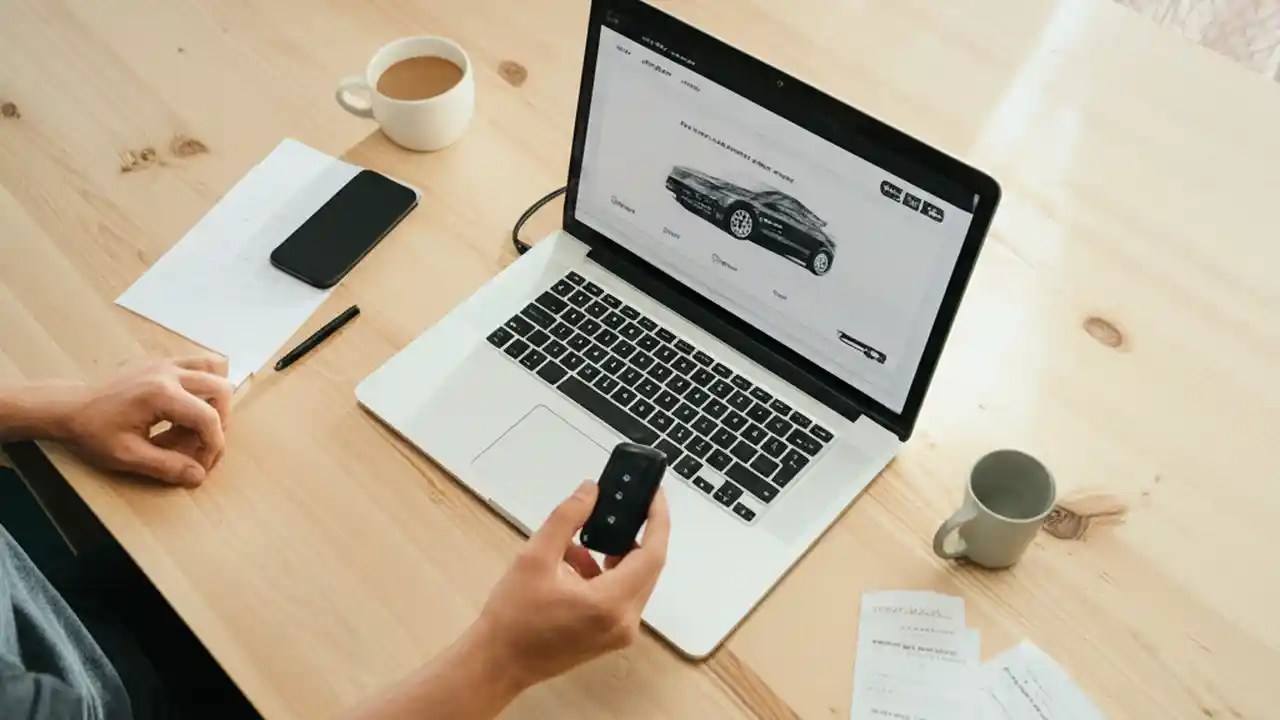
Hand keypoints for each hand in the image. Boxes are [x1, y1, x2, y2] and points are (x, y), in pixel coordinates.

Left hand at [59, 356, 232, 486]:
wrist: (66, 407)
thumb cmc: (92, 432)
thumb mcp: (127, 456)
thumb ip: (166, 466)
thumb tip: (199, 475)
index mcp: (162, 394)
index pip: (208, 419)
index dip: (213, 446)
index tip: (201, 465)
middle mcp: (169, 372)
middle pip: (220, 390)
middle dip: (220, 421)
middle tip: (201, 442)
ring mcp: (165, 363)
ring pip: (214, 370)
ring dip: (216, 398)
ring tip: (199, 420)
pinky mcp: (160, 362)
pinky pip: (198, 364)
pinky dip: (204, 383)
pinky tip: (188, 404)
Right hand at [474, 480, 670, 689]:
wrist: (499, 663)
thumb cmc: (513, 616)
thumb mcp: (534, 557)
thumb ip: (567, 518)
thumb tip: (591, 491)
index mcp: (610, 603)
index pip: (652, 554)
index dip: (658, 520)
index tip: (654, 494)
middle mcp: (624, 621)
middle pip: (648, 566)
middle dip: (636, 533)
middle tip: (622, 504)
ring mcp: (619, 632)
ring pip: (633, 579)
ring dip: (615, 553)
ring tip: (584, 536)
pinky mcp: (610, 636)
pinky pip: (621, 595)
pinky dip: (605, 573)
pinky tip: (574, 562)